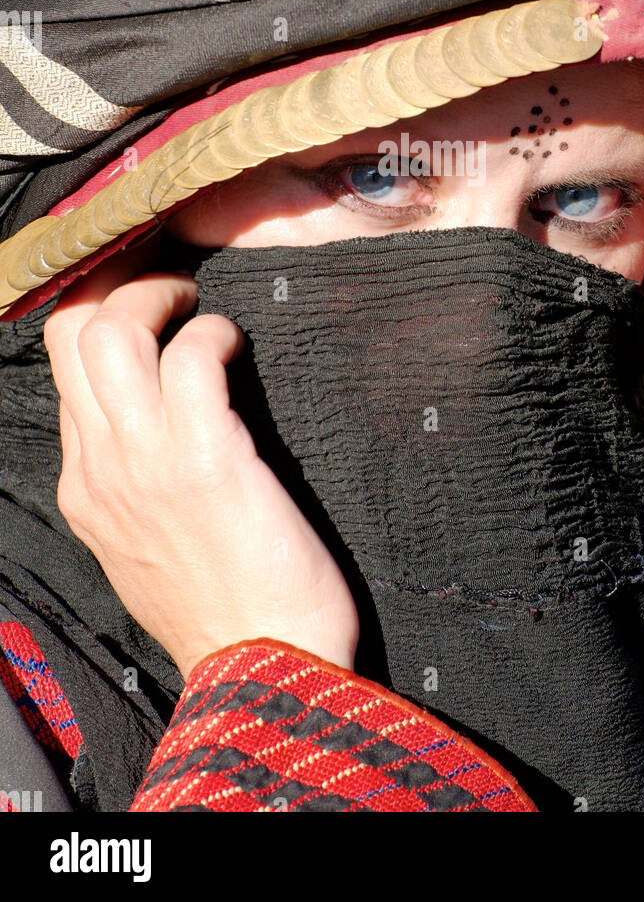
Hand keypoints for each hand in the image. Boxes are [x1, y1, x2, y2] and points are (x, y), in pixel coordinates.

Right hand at [42, 245, 358, 679]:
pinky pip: (191, 357)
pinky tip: (235, 346)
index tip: (140, 305)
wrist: (263, 672)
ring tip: (195, 308)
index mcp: (84, 489)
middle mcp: (100, 468)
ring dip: (157, 297)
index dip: (98, 321)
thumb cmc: (225, 609)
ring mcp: (144, 462)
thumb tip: (156, 429)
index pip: (62, 372)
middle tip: (170, 292)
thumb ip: (134, 486)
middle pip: (70, 335)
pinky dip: (213, 332)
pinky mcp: (204, 458)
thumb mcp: (144, 548)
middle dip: (118, 289)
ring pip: (110, 331)